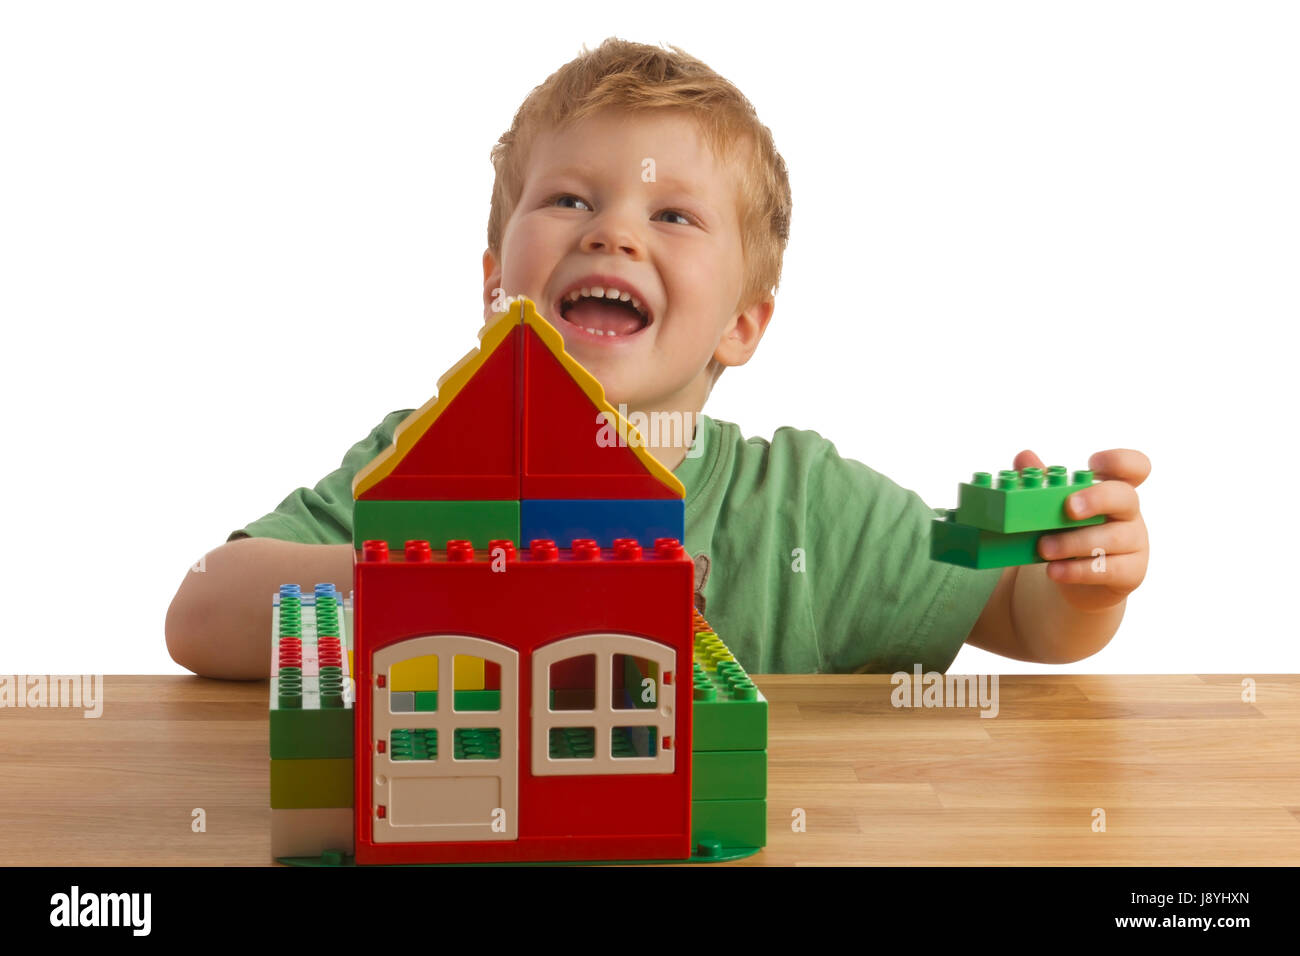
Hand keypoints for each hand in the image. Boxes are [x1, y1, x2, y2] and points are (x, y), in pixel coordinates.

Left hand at [1014, 449, 1150, 611]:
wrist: (1071, 578)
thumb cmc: (1064, 532)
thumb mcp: (1052, 508)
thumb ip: (1041, 482)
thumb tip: (1023, 457)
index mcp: (1113, 489)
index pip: (1135, 467)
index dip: (1120, 460)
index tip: (1091, 462)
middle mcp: (1128, 513)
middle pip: (1126, 497)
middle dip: (1097, 499)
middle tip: (1068, 508)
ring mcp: (1134, 543)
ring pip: (1112, 538)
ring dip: (1074, 542)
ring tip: (1043, 548)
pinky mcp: (1130, 572)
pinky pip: (1109, 570)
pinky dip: (1077, 570)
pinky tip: (1054, 570)